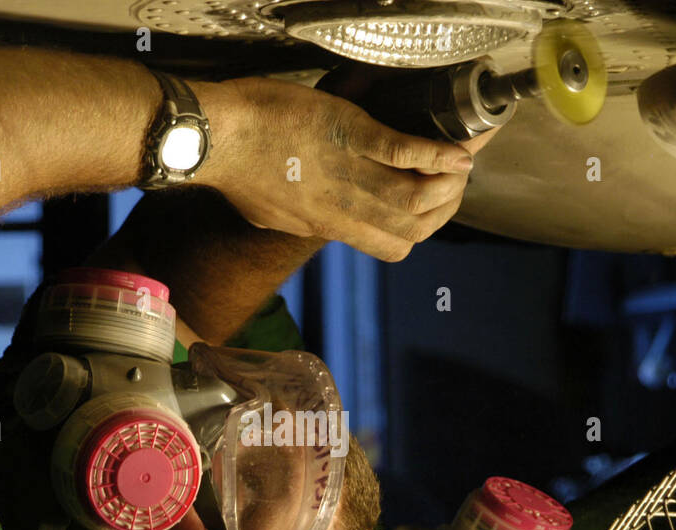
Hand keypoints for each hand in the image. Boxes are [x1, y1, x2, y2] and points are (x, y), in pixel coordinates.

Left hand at [194, 76, 477, 261]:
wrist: (213, 141)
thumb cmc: (233, 171)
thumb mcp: (267, 211)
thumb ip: (296, 214)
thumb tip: (304, 213)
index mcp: (329, 225)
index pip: (391, 247)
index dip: (419, 232)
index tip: (429, 212)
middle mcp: (346, 208)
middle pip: (414, 227)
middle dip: (445, 207)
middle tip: (456, 183)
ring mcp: (349, 173)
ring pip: (417, 196)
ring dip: (448, 180)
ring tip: (463, 162)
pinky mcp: (348, 135)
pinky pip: (402, 151)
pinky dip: (437, 152)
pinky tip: (460, 148)